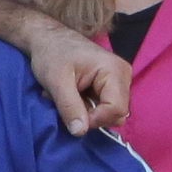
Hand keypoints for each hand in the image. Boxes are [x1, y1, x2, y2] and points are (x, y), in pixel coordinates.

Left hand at [20, 18, 131, 136]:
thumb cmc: (52, 54)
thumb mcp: (56, 82)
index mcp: (115, 71)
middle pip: (117, 114)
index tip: (73, 116)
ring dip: (87, 112)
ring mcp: (118, 81)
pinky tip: (73, 95)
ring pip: (109, 113)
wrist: (48, 39)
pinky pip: (103, 107)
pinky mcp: (110, 86)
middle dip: (91, 116)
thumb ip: (70, 107)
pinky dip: (86, 107)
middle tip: (67, 104)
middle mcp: (123, 76)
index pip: (116, 110)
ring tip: (68, 97)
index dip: (95, 120)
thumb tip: (80, 132)